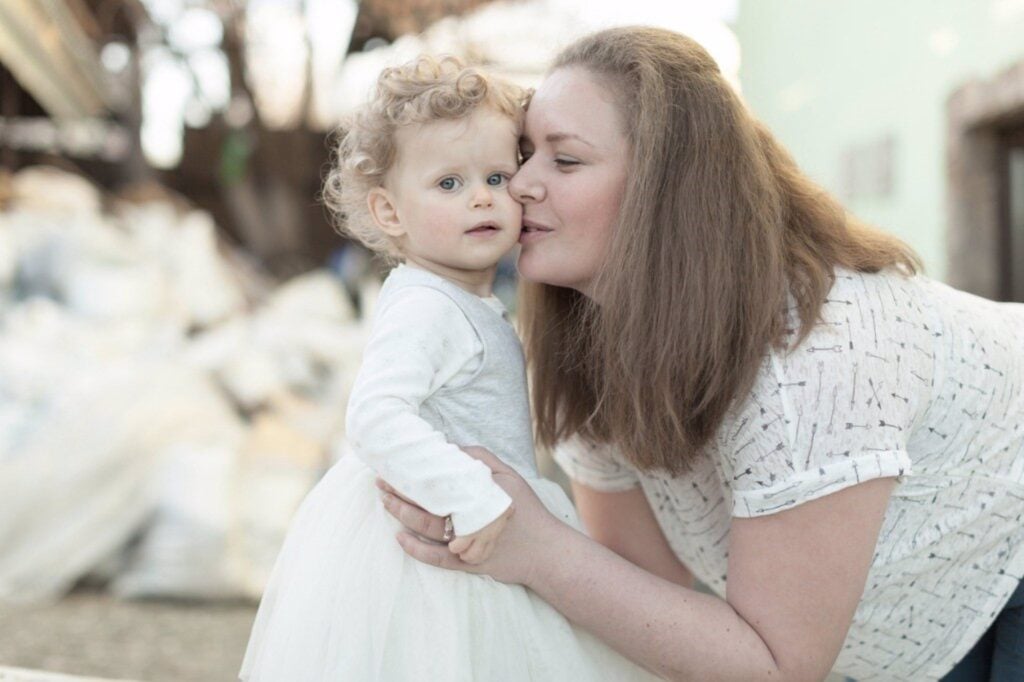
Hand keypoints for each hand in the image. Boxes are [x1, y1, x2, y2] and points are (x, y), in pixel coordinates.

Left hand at [376, 445, 563, 585]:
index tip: (396, 463)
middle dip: (400, 491)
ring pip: (426, 527)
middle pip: (426, 502)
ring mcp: (465, 541)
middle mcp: (468, 517)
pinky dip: (415, 549)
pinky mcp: (465, 562)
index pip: (437, 480)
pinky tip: (399, 538)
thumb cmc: (527, 511)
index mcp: (476, 493)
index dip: (415, 473)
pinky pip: (435, 558)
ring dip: (402, 514)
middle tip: (379, 480)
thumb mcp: (510, 477)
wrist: (545, 552)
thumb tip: (454, 446)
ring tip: (384, 501)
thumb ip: (483, 459)